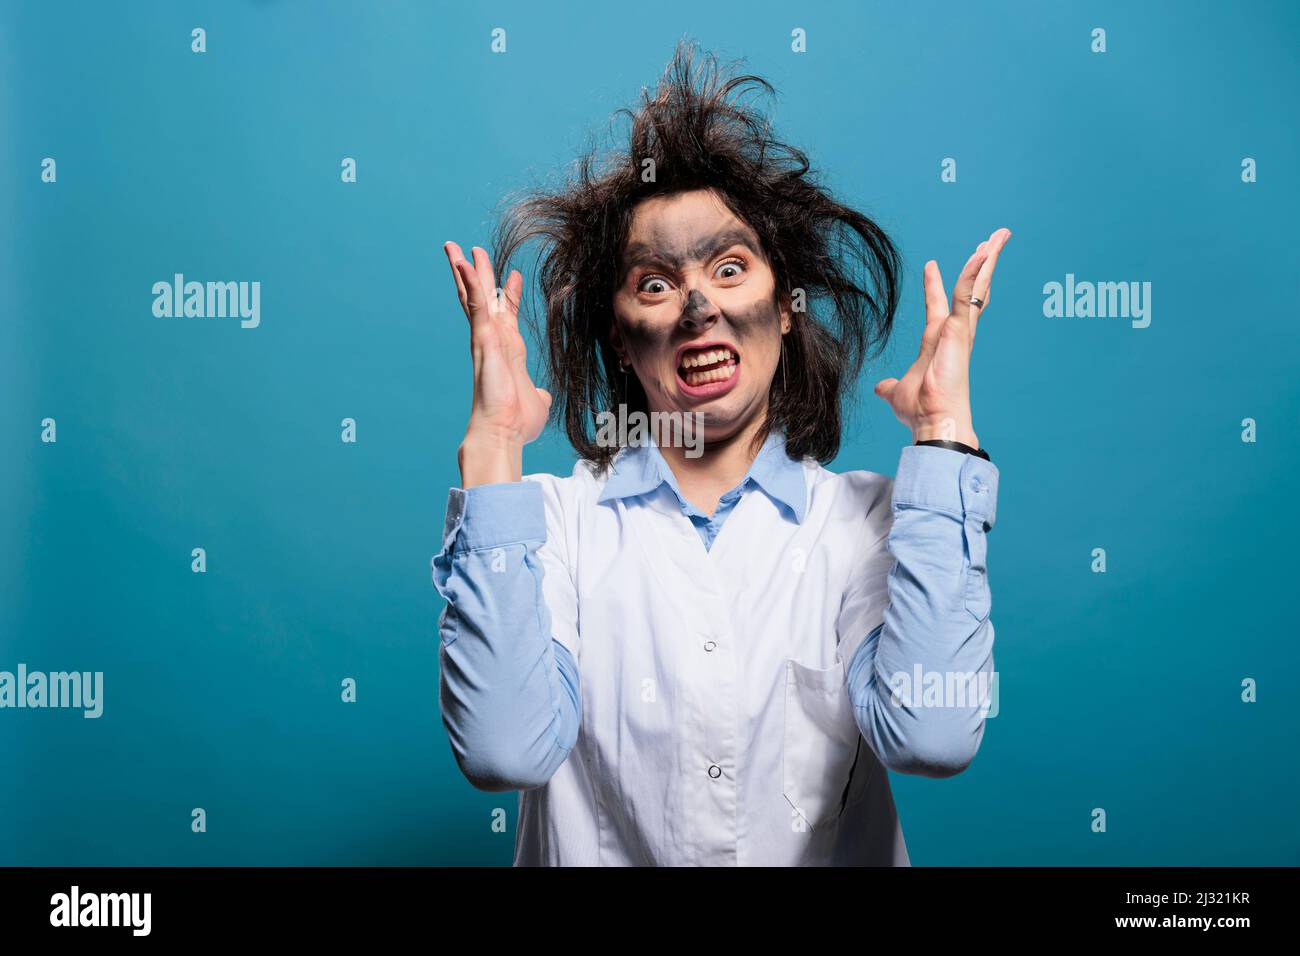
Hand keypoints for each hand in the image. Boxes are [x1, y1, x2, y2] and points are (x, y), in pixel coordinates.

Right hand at [443, 241, 551, 484]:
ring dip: (467, 271)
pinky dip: (469, 283)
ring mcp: (485, 338)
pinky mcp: (482, 338)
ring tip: (456, 247)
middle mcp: (493, 341)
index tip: (514, 276)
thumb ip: (539, 394)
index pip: (505, 317)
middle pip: (484, 300)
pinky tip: (462, 263)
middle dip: (480, 275)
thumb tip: (542, 395)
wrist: (503, 432)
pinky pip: (475, 304)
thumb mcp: (537, 402)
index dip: (508, 296)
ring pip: (473, 296)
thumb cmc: (517, 423)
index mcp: (507, 352)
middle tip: (474, 251)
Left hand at [873, 227, 1010, 448]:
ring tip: (998, 236)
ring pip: (976, 286)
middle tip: (992, 241)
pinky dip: (975, 272)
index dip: (935, 286)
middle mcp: (955, 333)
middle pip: (971, 291)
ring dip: (987, 260)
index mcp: (939, 343)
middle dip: (982, 266)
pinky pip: (969, 293)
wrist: (933, 421)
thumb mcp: (897, 392)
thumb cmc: (920, 411)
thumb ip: (890, 386)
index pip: (940, 307)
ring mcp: (960, 330)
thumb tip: (880, 387)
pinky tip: (983, 252)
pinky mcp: (960, 329)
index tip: (932, 265)